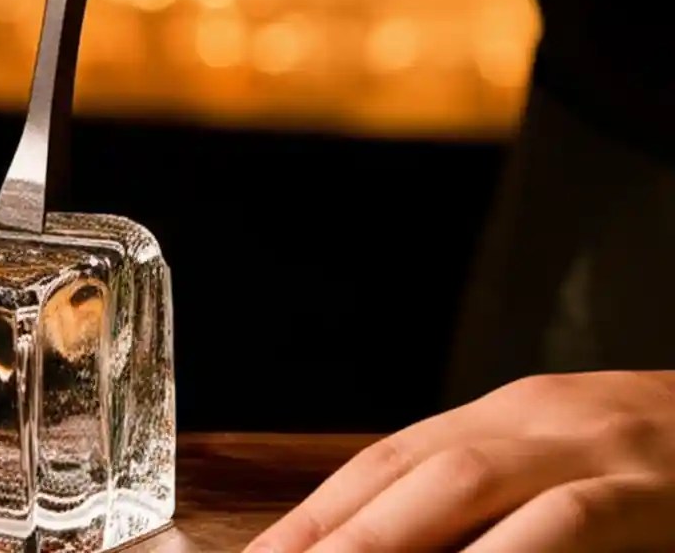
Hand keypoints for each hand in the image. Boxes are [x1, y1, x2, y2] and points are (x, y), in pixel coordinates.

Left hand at [244, 371, 674, 551]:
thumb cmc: (661, 461)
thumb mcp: (565, 462)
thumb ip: (489, 501)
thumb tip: (389, 540)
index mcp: (505, 416)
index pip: (385, 462)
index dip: (316, 513)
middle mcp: (538, 421)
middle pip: (409, 472)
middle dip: (334, 530)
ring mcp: (597, 451)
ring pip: (467, 484)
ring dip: (389, 538)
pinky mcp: (661, 495)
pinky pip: (570, 524)